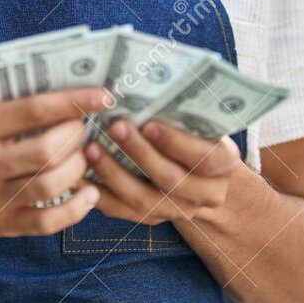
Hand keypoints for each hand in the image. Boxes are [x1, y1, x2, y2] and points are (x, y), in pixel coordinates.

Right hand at [0, 88, 104, 237]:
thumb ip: (19, 109)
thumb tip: (75, 99)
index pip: (33, 110)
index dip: (72, 102)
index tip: (103, 96)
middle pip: (45, 151)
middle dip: (76, 138)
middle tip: (84, 130)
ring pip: (50, 185)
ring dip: (77, 169)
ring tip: (81, 159)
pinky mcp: (1, 225)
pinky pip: (47, 222)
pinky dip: (76, 208)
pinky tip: (88, 194)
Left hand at [84, 117, 241, 225]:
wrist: (200, 174)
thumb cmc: (195, 133)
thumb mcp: (201, 122)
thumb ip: (183, 112)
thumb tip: (147, 83)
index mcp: (223, 166)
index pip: (205, 158)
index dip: (176, 143)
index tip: (150, 123)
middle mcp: (205, 194)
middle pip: (171, 179)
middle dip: (139, 153)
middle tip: (115, 126)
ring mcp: (178, 211)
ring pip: (145, 201)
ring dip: (114, 174)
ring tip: (91, 149)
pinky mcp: (152, 220)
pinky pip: (123, 212)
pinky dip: (99, 193)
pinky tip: (79, 174)